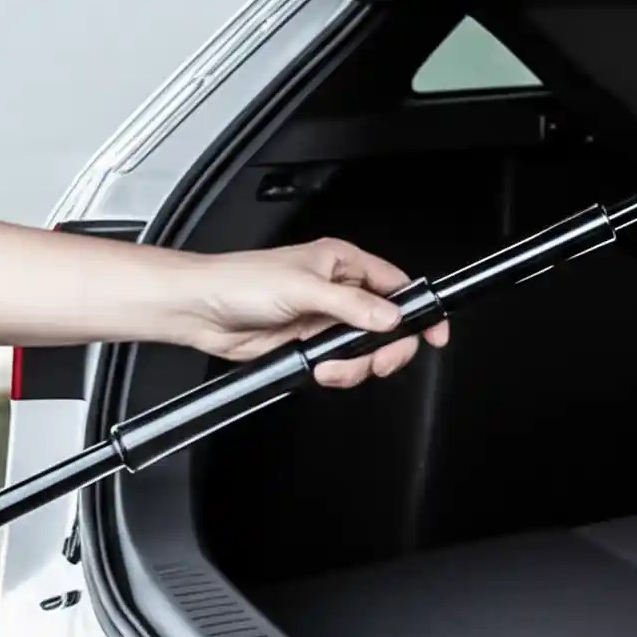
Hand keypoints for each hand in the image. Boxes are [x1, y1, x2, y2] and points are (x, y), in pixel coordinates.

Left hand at [172, 237, 450, 387]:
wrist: (202, 310)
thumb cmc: (240, 281)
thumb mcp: (303, 288)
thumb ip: (351, 305)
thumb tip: (389, 316)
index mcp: (343, 262)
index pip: (398, 285)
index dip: (420, 309)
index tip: (434, 332)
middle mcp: (338, 291)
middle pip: (389, 325)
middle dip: (385, 348)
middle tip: (377, 360)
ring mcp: (325, 321)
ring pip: (365, 351)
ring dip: (353, 366)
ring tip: (328, 364)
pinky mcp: (310, 346)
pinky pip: (341, 366)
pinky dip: (335, 373)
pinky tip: (316, 368)